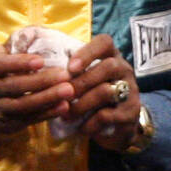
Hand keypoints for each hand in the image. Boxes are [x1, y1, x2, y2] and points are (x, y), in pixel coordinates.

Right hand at [0, 43, 74, 133]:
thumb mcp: (0, 55)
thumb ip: (17, 44)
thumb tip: (39, 32)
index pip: (1, 64)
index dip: (20, 63)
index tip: (41, 60)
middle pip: (16, 86)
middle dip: (42, 81)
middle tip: (66, 75)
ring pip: (23, 105)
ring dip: (48, 98)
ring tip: (69, 90)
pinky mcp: (7, 123)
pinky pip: (29, 119)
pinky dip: (47, 113)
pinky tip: (63, 106)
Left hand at [67, 34, 141, 150]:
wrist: (118, 124)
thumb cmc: (93, 95)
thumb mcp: (85, 79)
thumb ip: (70, 72)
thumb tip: (39, 70)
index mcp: (111, 56)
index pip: (105, 42)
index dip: (87, 52)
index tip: (70, 67)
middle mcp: (124, 70)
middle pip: (109, 67)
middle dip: (81, 82)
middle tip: (63, 95)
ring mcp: (131, 91)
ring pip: (106, 91)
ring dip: (81, 104)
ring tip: (66, 115)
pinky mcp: (131, 113)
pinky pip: (108, 115)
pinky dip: (90, 123)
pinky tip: (81, 128)